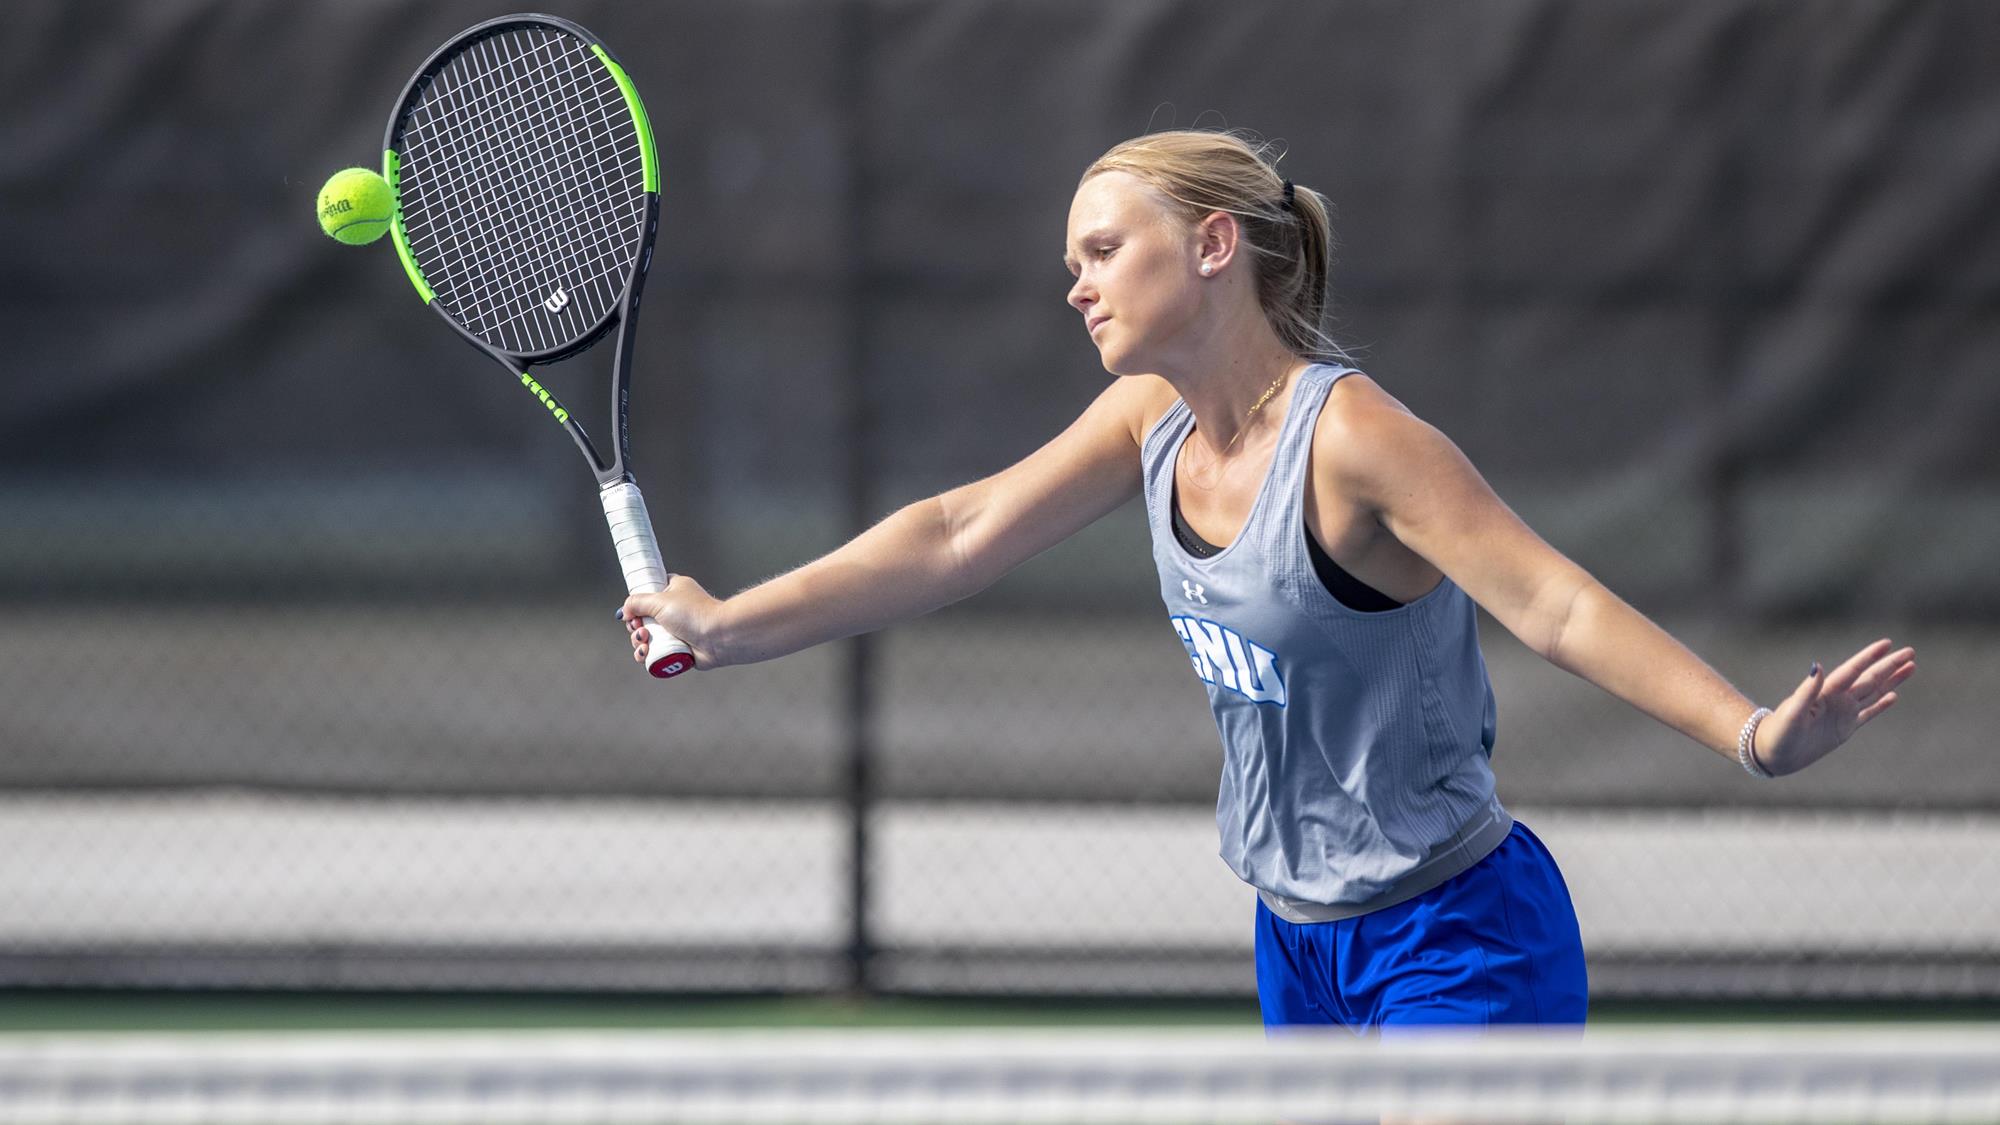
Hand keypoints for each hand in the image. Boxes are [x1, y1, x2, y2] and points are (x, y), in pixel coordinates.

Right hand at [617, 575, 725, 670]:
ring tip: (644, 643)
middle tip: (640, 630)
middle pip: (643, 620)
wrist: (719, 637)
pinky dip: (647, 655)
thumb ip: (636, 602)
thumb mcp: (659, 600)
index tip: (633, 613)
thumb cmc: (695, 614)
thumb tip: (624, 611)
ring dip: (638, 643)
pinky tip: (646, 654)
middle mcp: (674, 611)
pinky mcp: (678, 649)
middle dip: (635, 628)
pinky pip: (655, 653)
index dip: (636, 606)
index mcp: (673, 591)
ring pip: (647, 639)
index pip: (648, 595)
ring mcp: (676, 631)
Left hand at [1752, 638, 1915, 775]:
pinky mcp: (1844, 729)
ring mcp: (1842, 713)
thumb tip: (1817, 665)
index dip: (1869, 657)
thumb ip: (1807, 690)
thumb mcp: (1792, 711)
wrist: (1772, 753)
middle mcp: (1837, 699)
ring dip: (1891, 681)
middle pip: (1869, 678)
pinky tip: (1894, 696)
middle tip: (1910, 651)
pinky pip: (1868, 714)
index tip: (1887, 644)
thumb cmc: (1778, 732)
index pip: (1853, 670)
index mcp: (1825, 692)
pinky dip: (1881, 705)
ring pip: (1873, 693)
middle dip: (1890, 666)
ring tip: (1910, 667)